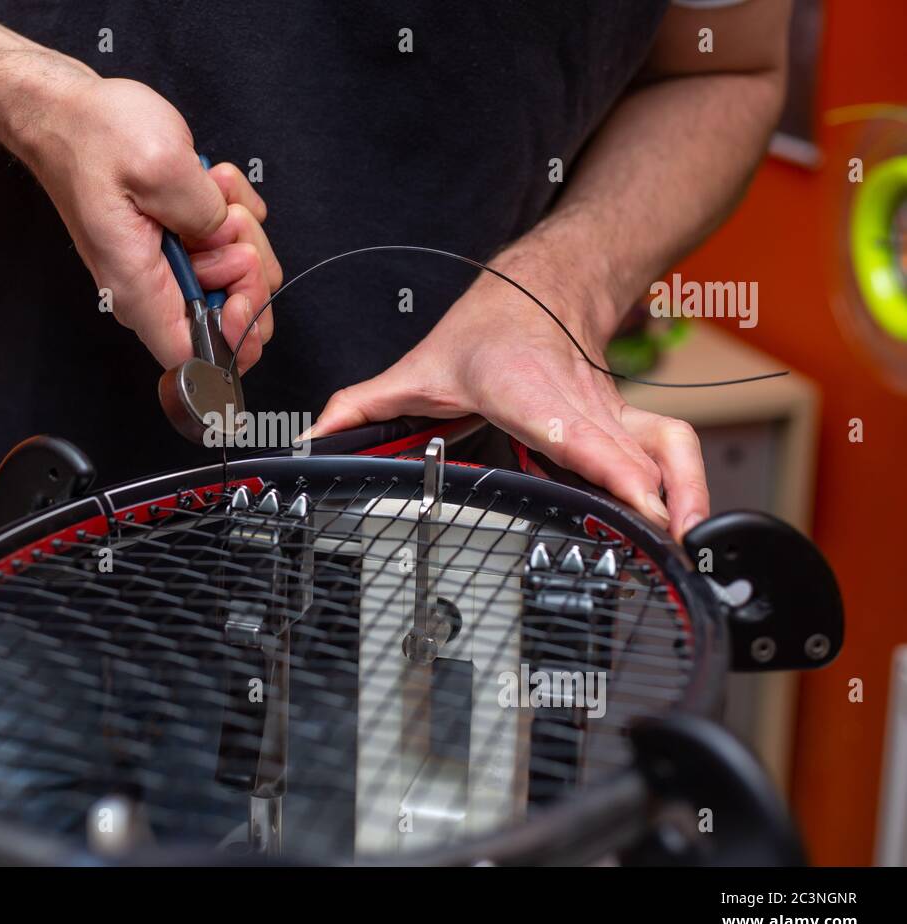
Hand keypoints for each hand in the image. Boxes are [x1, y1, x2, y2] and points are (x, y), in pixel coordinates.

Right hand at [5, 72, 280, 371]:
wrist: (65, 114)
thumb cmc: (95, 137)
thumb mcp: (160, 166)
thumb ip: (205, 214)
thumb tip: (228, 239)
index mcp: (139, 288)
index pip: (197, 359)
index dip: (235, 339)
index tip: (242, 295)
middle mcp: (154, 289)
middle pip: (233, 316)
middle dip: (249, 266)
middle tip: (224, 219)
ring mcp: (171, 267)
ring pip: (241, 275)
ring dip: (241, 227)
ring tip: (209, 188)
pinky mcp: (183, 242)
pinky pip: (234, 241)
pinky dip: (233, 208)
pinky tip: (208, 183)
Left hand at [302, 245, 709, 540]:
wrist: (540, 288)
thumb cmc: (485, 333)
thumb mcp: (417, 368)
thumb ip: (362, 407)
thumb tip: (314, 438)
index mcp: (526, 391)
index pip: (572, 429)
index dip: (608, 464)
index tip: (636, 499)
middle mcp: (578, 403)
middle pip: (629, 450)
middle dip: (656, 500)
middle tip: (667, 552)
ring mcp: (611, 413)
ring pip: (667, 445)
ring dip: (688, 491)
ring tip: (689, 546)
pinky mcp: (630, 424)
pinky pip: (673, 451)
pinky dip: (690, 487)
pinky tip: (688, 529)